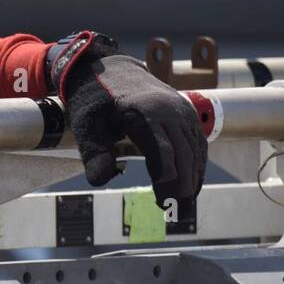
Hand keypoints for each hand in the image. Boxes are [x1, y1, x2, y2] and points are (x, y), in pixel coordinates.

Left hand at [48, 32, 206, 214]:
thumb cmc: (95, 99)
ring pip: (195, 150)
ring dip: (193, 180)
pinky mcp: (186, 113)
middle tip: (176, 215)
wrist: (111, 68)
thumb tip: (99, 182)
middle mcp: (168, 110)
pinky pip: (198, 143)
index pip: (162, 151)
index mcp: (142, 112)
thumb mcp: (85, 124)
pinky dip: (197, 166)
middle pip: (183, 153)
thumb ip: (94, 153)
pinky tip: (191, 187)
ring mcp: (181, 110)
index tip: (161, 204)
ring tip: (183, 208)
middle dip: (182, 186)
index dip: (165, 180)